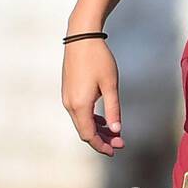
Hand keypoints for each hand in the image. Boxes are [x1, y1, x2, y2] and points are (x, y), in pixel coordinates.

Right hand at [61, 33, 125, 156]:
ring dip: (96, 129)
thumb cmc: (98, 59)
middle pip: (84, 131)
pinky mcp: (68, 91)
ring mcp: (67, 98)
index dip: (102, 145)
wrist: (81, 38)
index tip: (116, 150)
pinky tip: (103, 120)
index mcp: (80, 105)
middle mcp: (70, 104)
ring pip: (81, 122)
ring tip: (114, 133)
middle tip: (119, 143)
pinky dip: (90, 119)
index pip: (89, 135)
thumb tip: (116, 130)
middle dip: (101, 139)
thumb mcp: (110, 85)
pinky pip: (78, 112)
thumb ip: (113, 109)